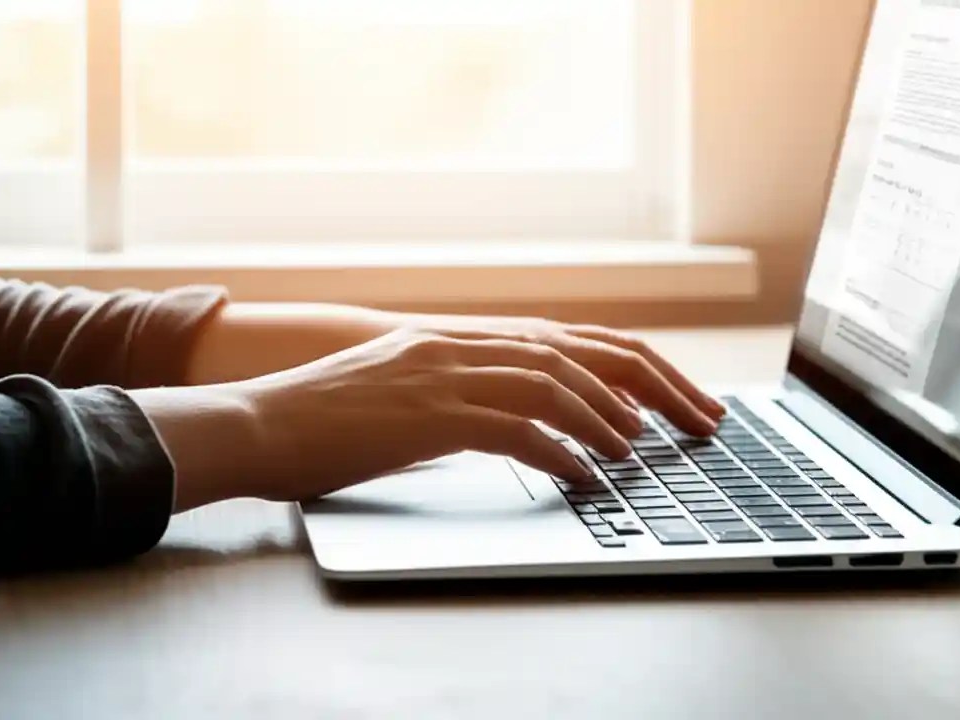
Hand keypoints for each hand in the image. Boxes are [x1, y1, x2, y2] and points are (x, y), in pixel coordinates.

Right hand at [189, 305, 724, 437]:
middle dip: (652, 387)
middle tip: (699, 419)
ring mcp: (447, 373)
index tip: (679, 397)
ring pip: (555, 383)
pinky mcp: (429, 413)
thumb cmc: (332, 417)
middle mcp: (465, 344)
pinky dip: (560, 450)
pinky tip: (584, 475)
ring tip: (638, 449)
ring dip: (607, 417)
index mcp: (466, 338)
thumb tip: (525, 420)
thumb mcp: (411, 390)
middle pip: (583, 353)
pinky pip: (514, 428)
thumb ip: (467, 392)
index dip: (636, 366)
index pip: (573, 341)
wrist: (260, 421)